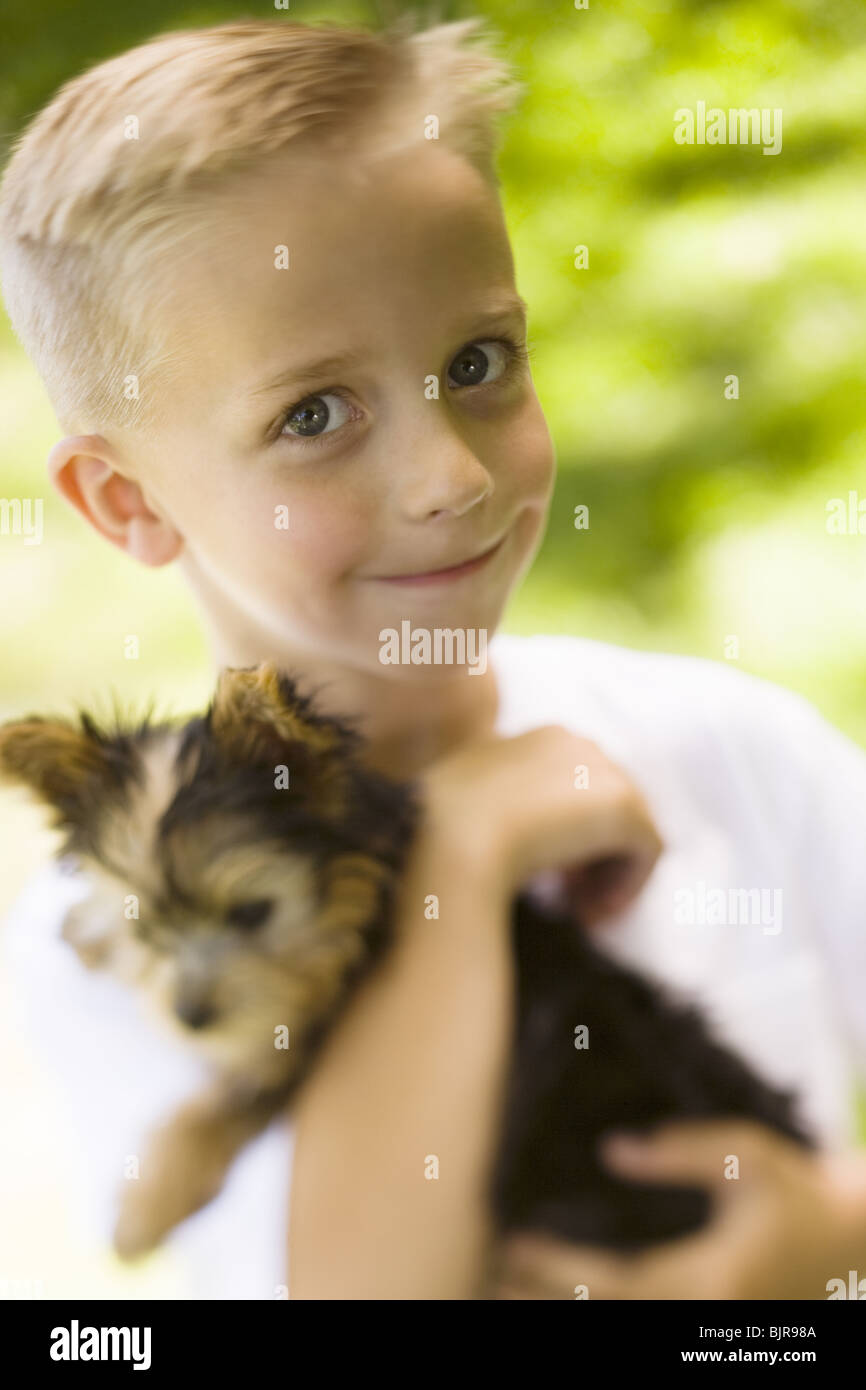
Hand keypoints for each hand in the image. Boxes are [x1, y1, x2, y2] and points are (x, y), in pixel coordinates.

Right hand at [419, 725, 662, 923]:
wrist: (452, 838)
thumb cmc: (439, 827)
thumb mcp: (459, 802)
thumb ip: (489, 804)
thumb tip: (502, 833)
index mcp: (537, 738)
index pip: (567, 785)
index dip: (560, 830)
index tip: (544, 870)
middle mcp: (575, 743)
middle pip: (602, 804)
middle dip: (590, 849)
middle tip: (568, 894)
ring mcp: (602, 771)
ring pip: (626, 827)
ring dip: (607, 870)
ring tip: (580, 910)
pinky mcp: (624, 807)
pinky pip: (645, 850)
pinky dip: (627, 885)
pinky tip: (592, 915)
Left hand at [486, 1119, 865, 1298]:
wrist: (849, 1242)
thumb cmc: (797, 1191)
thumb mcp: (745, 1155)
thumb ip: (680, 1152)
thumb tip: (614, 1149)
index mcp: (708, 1281)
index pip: (614, 1282)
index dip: (558, 1269)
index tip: (512, 1246)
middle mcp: (701, 1316)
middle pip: (607, 1318)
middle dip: (545, 1301)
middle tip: (487, 1281)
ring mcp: (705, 1332)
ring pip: (621, 1326)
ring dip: (566, 1308)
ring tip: (508, 1291)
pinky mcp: (707, 1328)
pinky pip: (642, 1320)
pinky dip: (600, 1306)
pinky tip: (568, 1293)